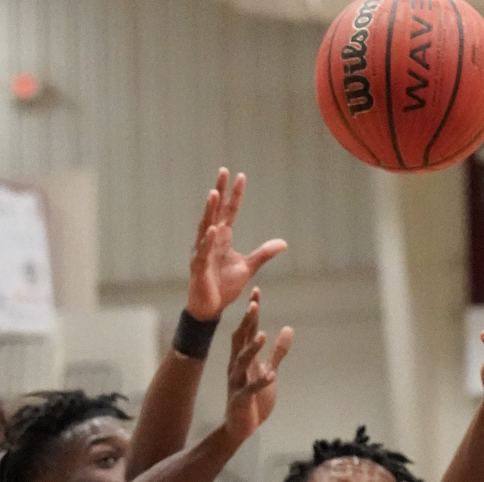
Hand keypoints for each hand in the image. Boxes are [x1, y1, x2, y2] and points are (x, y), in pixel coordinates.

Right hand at [186, 168, 286, 321]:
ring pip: (206, 227)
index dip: (235, 194)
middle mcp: (211, 240)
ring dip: (210, 210)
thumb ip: (263, 253)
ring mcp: (203, 252)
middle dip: (219, 192)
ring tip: (214, 193)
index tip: (241, 175)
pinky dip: (207, 241)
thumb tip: (283, 243)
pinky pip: (203, 252)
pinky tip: (212, 229)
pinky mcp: (199, 267)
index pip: (230, 211)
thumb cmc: (224, 286)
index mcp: (223, 238)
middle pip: (216, 211)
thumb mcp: (248, 267)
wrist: (211, 308)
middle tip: (224, 170)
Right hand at [223, 292, 292, 445]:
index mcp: (244, 359)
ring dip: (252, 349)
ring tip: (263, 336)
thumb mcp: (268, 371)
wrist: (241, 426)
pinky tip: (271, 376)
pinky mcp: (241, 400)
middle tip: (253, 305)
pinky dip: (260, 383)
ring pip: (242, 362)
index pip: (247, 331)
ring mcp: (238, 383)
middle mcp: (238, 367)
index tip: (256, 292)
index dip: (252, 313)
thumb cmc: (253, 398)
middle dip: (247, 323)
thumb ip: (277, 352)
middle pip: (241, 341)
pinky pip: (250, 390)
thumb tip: (288, 328)